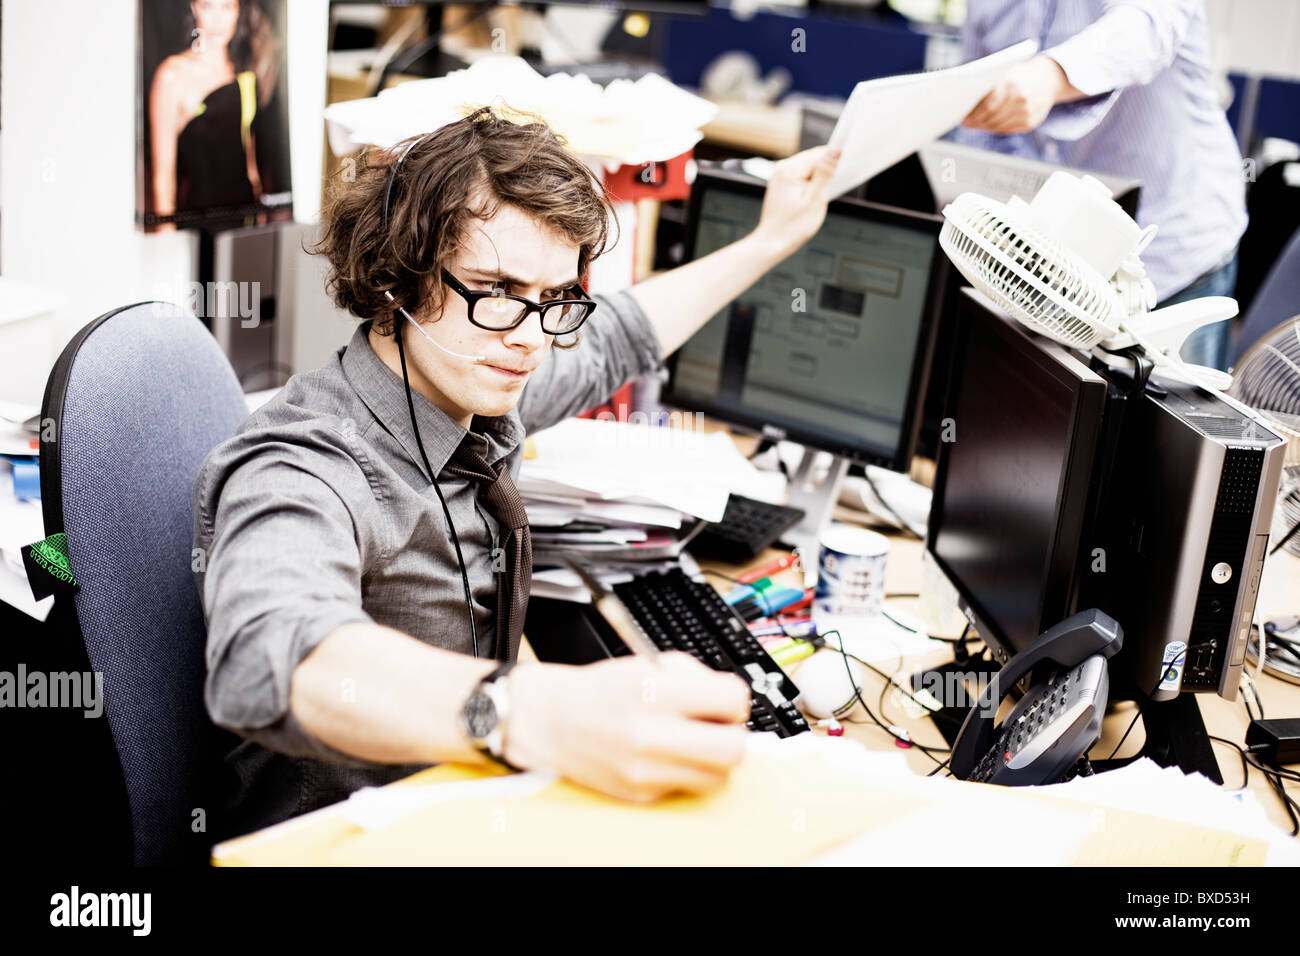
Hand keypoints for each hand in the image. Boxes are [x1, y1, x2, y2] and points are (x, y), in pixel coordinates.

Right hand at [506, 653, 750, 802]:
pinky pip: (687, 788)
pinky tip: (667, 755)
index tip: (726, 700)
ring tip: (695, 743)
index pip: (732, 701)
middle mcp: (649, 735)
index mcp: (653, 692)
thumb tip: (734, 701)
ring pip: (718, 778)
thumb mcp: (648, 664)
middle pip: (733, 749)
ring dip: (715, 760)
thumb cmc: (601, 691)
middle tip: (720, 727)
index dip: (734, 699)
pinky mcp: (640, 794)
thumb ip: (695, 678)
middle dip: (734, 735)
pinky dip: (686, 772)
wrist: (550, 721)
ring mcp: (645, 771)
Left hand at [752, 145, 841, 254]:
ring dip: (818, 179)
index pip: (820, 153)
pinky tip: (809, 199)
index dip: (834, 162)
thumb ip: (825, 173)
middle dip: (824, 172)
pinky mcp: (781, 182)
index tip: (841, 176)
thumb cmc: (793, 227)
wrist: (773, 242)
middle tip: (825, 194)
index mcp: (790, 169)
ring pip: (808, 167)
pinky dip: (809, 184)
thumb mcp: (815, 200)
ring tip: (815, 199)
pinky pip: (801, 175)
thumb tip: (835, 150)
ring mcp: (780, 174)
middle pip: (814, 158)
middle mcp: (782, 167)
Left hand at [963, 55, 1072, 134]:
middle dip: (976, 122)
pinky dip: (995, 128)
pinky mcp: (1030, 123)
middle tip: (966, 123)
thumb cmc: (1021, 74)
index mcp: (1013, 84)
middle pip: (991, 118)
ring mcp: (1027, 113)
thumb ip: (988, 85)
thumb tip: (966, 102)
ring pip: (998, 126)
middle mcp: (1021, 100)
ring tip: (975, 124)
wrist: (1050, 78)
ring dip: (984, 126)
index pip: (988, 106)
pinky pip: (1007, 130)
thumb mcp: (1006, 72)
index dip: (974, 115)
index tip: (963, 118)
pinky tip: (988, 125)